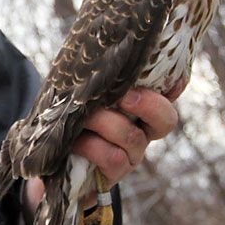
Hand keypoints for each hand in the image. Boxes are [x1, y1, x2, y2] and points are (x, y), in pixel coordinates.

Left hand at [22, 88, 178, 211]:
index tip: (164, 75)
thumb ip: (92, 79)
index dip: (174, 84)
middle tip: (124, 96)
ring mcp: (132, 153)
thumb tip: (94, 52)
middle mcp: (142, 130)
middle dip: (148, 103)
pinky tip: (74, 142)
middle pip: (166, 118)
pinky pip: (113, 157)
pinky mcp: (116, 172)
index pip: (169, 93)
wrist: (50, 159)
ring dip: (104, 122)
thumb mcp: (79, 94)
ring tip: (82, 118)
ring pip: (132, 136)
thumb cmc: (67, 117)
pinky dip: (91, 146)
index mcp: (139, 106)